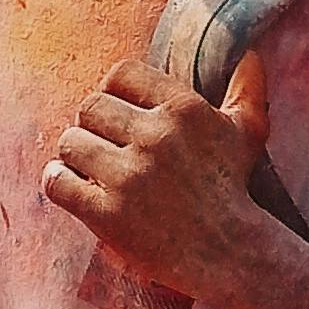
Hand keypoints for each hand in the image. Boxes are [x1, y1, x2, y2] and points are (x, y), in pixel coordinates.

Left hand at [43, 52, 268, 293]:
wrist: (228, 253)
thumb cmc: (232, 188)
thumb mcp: (246, 132)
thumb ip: (246, 88)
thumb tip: (251, 55)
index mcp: (184, 109)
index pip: (120, 74)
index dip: (112, 91)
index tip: (117, 112)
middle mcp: (155, 137)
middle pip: (89, 107)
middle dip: (91, 125)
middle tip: (102, 145)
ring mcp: (129, 177)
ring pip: (69, 142)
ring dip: (74, 154)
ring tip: (88, 167)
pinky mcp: (108, 214)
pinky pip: (58, 182)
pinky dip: (57, 181)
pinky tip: (70, 185)